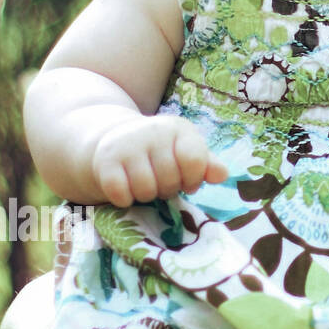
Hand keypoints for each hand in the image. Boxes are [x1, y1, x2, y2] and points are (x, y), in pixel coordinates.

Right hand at [92, 113, 228, 205]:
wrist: (115, 140)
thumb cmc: (160, 152)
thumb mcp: (186, 152)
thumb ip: (207, 164)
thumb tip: (223, 176)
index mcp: (179, 129)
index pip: (194, 161)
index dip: (192, 179)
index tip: (187, 182)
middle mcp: (154, 131)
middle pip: (170, 180)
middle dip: (167, 189)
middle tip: (161, 183)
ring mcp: (127, 144)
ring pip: (146, 190)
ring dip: (146, 196)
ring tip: (144, 185)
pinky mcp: (105, 159)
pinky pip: (120, 192)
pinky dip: (124, 199)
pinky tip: (125, 191)